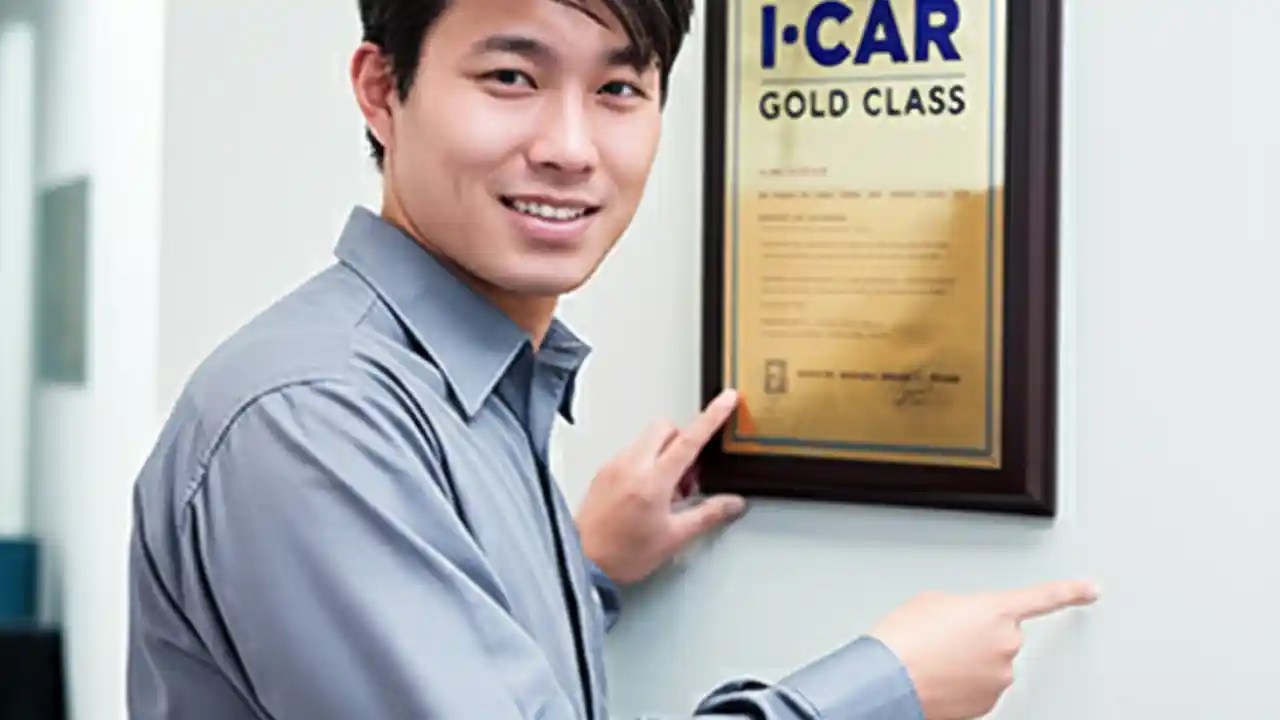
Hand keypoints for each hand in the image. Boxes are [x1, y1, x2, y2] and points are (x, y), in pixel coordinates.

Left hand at [575, 389, 747, 584]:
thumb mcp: (674, 538)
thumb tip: (733, 504)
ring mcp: (614, 466)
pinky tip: (647, 492)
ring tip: (667, 491)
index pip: (689, 440)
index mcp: (653, 482)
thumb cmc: (622, 555)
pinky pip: (631, 452)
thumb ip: (707, 515)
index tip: (726, 399)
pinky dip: (646, 462)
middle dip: (683, 439)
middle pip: (665, 428)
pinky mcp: (603, 471)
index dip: (712, 417)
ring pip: (647, 439)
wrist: (581, 562)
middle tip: (688, 476)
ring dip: (664, 453)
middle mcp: (631, 466)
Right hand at [870, 580, 1099, 719]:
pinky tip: (939, 677)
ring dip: (969, 661)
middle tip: (944, 638)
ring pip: (991, 664)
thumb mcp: (933, 601)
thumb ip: (965, 606)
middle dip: (979, 636)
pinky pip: (981, 687)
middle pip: (1002, 636)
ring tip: (935, 659)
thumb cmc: (905, 638)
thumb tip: (966, 622)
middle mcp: (1006, 645)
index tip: (1091, 590)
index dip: (1070, 591)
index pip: (1043, 598)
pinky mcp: (988, 704)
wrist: (889, 679)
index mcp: (996, 611)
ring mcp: (999, 678)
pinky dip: (962, 683)